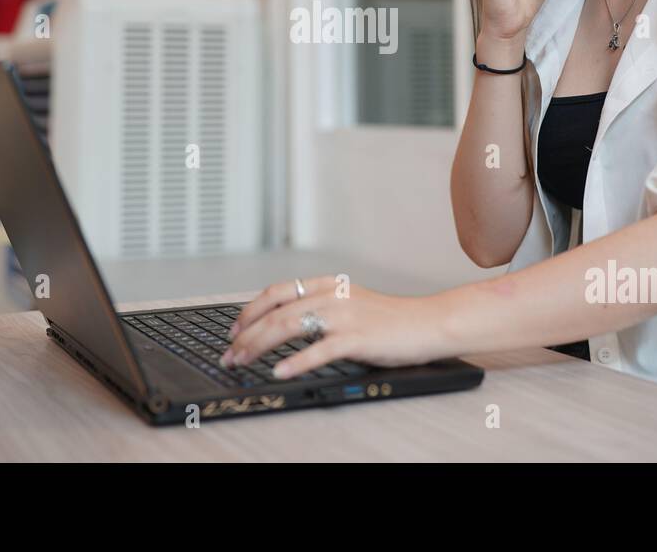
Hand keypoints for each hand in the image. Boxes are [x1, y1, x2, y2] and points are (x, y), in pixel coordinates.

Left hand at [219, 276, 452, 379]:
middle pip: (276, 311)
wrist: (427, 323)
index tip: (234, 329)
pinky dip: (295, 362)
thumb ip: (321, 306)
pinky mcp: (357, 338)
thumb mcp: (350, 303)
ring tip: (243, 362)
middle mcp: (332, 296)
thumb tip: (285, 321)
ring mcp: (344, 316)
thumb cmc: (390, 320)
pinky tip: (280, 372)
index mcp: (328, 285)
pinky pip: (319, 350)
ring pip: (289, 326)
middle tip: (230, 354)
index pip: (278, 291)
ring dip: (259, 346)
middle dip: (246, 334)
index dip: (250, 309)